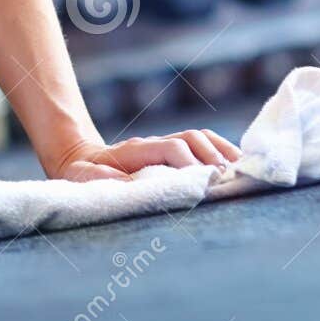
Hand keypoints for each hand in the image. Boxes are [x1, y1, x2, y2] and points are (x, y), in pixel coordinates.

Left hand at [51, 130, 241, 181]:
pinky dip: (221, 150)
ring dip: (221, 152)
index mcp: (134, 150)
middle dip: (210, 157)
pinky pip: (202, 143)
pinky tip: (238, 165)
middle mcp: (153, 144)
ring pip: (199, 138)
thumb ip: (100, 179)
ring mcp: (164, 145)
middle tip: (226, 180)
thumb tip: (124, 182)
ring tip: (240, 172)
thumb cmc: (82, 174)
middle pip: (189, 138)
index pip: (169, 148)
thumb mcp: (82, 178)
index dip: (188, 163)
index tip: (202, 182)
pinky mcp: (173, 151)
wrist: (79, 159)